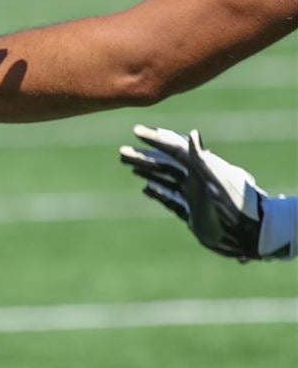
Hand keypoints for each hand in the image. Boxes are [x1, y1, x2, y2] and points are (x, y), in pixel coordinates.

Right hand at [118, 124, 266, 261]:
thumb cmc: (232, 209)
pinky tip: (146, 188)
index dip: (155, 139)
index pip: (174, 150)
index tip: (136, 131)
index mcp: (200, 171)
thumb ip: (201, 159)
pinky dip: (157, 192)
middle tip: (120, 152)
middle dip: (143, 157)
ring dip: (147, 171)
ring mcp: (193, 197)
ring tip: (128, 165)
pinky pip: (171, 199)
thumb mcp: (214, 181)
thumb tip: (193, 133)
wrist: (246, 236)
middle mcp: (196, 181)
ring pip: (165, 180)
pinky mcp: (193, 213)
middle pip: (165, 164)